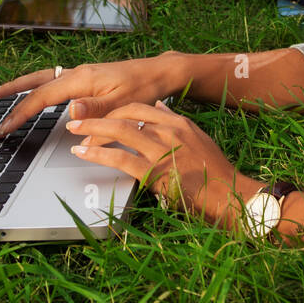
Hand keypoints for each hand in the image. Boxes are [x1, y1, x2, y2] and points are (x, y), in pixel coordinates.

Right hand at [0, 53, 187, 136]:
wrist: (160, 72)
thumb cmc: (145, 88)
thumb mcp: (123, 103)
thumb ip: (95, 109)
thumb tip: (69, 112)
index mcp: (81, 79)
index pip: (41, 98)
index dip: (19, 114)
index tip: (2, 129)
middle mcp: (77, 74)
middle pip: (35, 81)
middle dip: (10, 91)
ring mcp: (81, 74)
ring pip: (43, 79)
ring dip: (21, 87)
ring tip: (1, 95)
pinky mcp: (86, 78)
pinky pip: (54, 81)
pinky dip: (38, 88)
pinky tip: (35, 95)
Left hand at [66, 100, 260, 224]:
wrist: (230, 195)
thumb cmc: (216, 173)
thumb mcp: (198, 139)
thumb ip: (176, 123)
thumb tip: (159, 106)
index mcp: (179, 123)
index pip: (141, 107)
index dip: (116, 109)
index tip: (100, 113)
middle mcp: (170, 131)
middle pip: (125, 116)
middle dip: (97, 117)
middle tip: (77, 121)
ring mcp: (162, 150)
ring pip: (118, 132)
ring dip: (91, 132)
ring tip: (73, 134)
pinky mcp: (155, 172)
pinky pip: (120, 158)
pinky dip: (98, 155)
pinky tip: (84, 154)